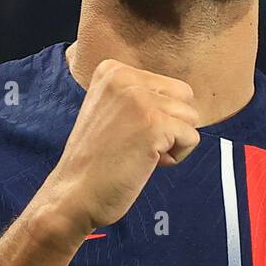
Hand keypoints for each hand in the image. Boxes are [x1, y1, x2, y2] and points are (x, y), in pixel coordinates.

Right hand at [43, 58, 200, 234]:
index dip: (157, 116)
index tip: (126, 133)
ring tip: (138, 153)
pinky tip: (146, 163)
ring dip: (172, 143)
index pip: (169, 86)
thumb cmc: (97, 162)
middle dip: (171, 125)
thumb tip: (186, 96)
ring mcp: (139, 99)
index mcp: (113, 70)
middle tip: (136, 144)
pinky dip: (176, 157)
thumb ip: (140, 95)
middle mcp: (125, 77)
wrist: (74, 195)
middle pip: (184, 97)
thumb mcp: (111, 110)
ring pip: (190, 117)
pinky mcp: (154, 124)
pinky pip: (191, 137)